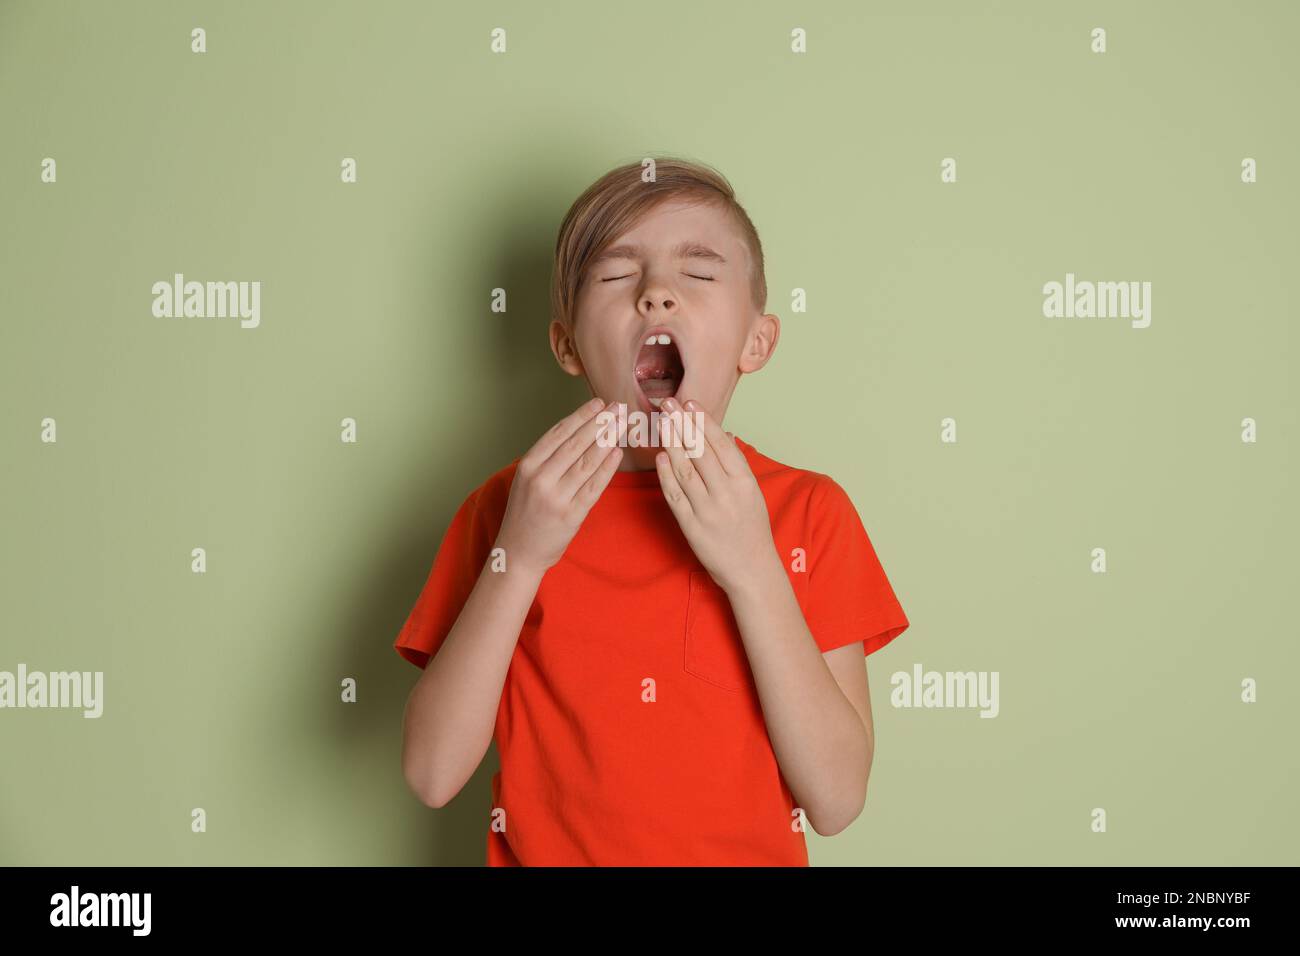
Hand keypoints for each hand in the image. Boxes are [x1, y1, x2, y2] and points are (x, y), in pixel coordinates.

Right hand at [495, 397, 624, 576]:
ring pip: (587, 461)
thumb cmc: (525, 513)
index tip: (598, 403)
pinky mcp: (572, 514)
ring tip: (622, 425)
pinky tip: (617, 453)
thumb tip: (579, 431)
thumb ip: (548, 459)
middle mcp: (541, 478)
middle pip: (576, 444)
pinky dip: (607, 468)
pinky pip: (594, 486)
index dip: (581, 416)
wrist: (519, 551)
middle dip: (599, 423)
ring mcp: (557, 497)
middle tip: (617, 408)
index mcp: (528, 466)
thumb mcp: (527, 480)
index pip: (558, 433)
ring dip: (607, 440)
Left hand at [654, 397, 778, 593]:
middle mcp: (727, 494)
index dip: (704, 422)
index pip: (721, 445)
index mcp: (744, 483)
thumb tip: (724, 434)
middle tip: (668, 403)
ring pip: (685, 470)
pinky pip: (675, 495)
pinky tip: (660, 456)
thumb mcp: (752, 492)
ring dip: (672, 444)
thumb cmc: (751, 527)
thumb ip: (736, 464)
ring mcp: (707, 511)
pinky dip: (666, 475)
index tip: (690, 402)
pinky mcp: (691, 526)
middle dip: (683, 424)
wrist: (750, 568)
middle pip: (701, 453)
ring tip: (662, 423)